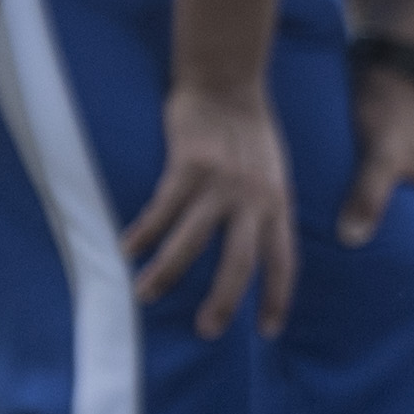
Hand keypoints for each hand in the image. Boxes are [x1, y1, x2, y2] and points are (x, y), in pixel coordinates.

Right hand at [124, 83, 301, 336]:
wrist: (228, 83)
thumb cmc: (249, 133)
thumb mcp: (272, 175)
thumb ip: (264, 211)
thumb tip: (253, 252)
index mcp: (277, 203)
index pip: (284, 260)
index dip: (277, 296)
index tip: (269, 330)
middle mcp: (254, 198)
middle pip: (241, 261)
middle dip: (224, 300)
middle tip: (207, 330)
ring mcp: (222, 183)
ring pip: (192, 240)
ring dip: (167, 272)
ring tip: (145, 294)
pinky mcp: (190, 165)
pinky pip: (163, 209)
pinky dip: (144, 232)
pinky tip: (129, 249)